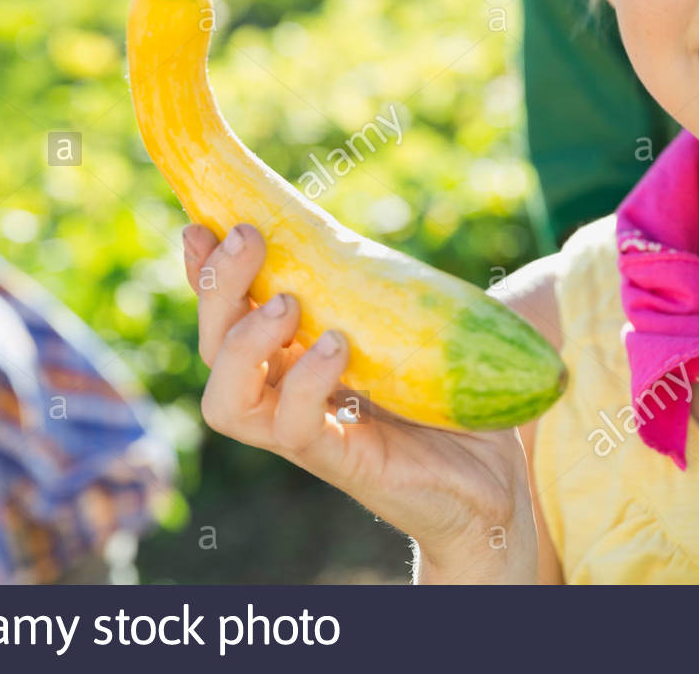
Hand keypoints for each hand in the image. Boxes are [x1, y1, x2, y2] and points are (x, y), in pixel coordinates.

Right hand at [182, 222, 537, 582]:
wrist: (496, 472)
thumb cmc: (452, 392)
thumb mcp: (411, 321)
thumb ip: (386, 282)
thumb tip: (376, 226)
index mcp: (292, 356)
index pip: (228, 314)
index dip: (205, 274)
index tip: (202, 226)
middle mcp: (285, 395)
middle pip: (215, 349)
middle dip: (218, 289)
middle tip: (247, 238)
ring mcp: (306, 432)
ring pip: (228, 401)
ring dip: (245, 344)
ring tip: (285, 304)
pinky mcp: (341, 461)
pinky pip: (295, 428)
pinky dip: (306, 382)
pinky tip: (337, 346)